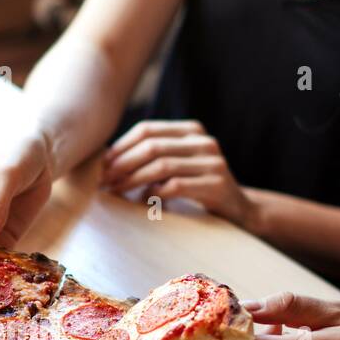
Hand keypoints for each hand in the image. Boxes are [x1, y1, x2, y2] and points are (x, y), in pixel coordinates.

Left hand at [101, 119, 254, 224]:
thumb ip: (153, 157)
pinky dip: (154, 193)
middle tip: (104, 180)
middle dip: (122, 164)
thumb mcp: (178, 165)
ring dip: (133, 179)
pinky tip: (143, 200)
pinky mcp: (216, 184)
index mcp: (191, 130)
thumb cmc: (197, 187)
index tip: (102, 165)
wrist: (238, 208)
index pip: (148, 130)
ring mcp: (212, 162)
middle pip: (152, 147)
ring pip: (161, 166)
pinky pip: (175, 186)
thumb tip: (106, 160)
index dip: (121, 147)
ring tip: (116, 190)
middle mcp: (203, 141)